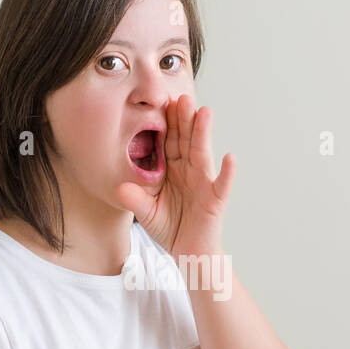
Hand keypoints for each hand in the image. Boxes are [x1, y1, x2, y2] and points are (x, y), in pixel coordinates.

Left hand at [117, 94, 234, 256]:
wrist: (188, 252)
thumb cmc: (169, 226)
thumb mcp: (146, 212)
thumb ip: (135, 200)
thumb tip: (120, 189)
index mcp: (172, 167)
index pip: (168, 140)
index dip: (165, 122)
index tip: (160, 101)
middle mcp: (189, 169)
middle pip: (186, 140)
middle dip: (184, 119)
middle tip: (181, 97)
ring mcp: (203, 182)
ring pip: (203, 153)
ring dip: (204, 133)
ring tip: (204, 112)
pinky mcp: (215, 200)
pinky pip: (222, 184)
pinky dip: (227, 172)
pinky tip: (229, 158)